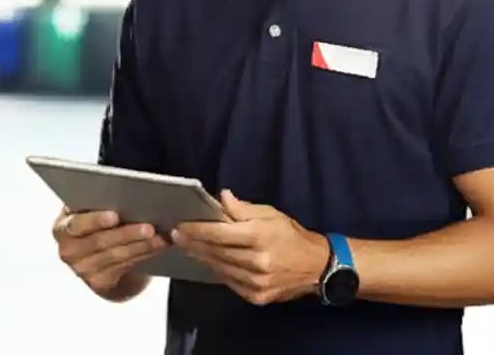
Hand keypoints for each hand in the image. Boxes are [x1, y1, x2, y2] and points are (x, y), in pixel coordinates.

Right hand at [53, 206, 167, 296]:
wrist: (101, 258)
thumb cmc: (99, 225)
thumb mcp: (93, 211)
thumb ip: (101, 203)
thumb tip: (128, 195)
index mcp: (62, 226)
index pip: (76, 224)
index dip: (95, 220)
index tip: (115, 215)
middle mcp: (67, 249)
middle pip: (99, 241)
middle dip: (127, 233)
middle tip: (150, 227)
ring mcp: (82, 269)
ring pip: (115, 255)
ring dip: (140, 245)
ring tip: (159, 237)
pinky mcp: (99, 283)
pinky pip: (124, 267)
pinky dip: (143, 255)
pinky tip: (157, 247)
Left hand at [170, 190, 329, 305]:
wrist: (317, 267)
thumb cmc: (291, 235)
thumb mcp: (270, 214)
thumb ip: (243, 208)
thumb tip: (221, 197)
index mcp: (260, 237)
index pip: (219, 234)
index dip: (196, 230)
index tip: (180, 226)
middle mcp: (257, 261)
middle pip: (216, 252)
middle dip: (193, 243)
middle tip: (176, 236)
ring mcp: (257, 282)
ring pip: (220, 268)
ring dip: (201, 257)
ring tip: (187, 247)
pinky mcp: (257, 296)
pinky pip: (229, 282)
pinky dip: (217, 270)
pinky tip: (208, 261)